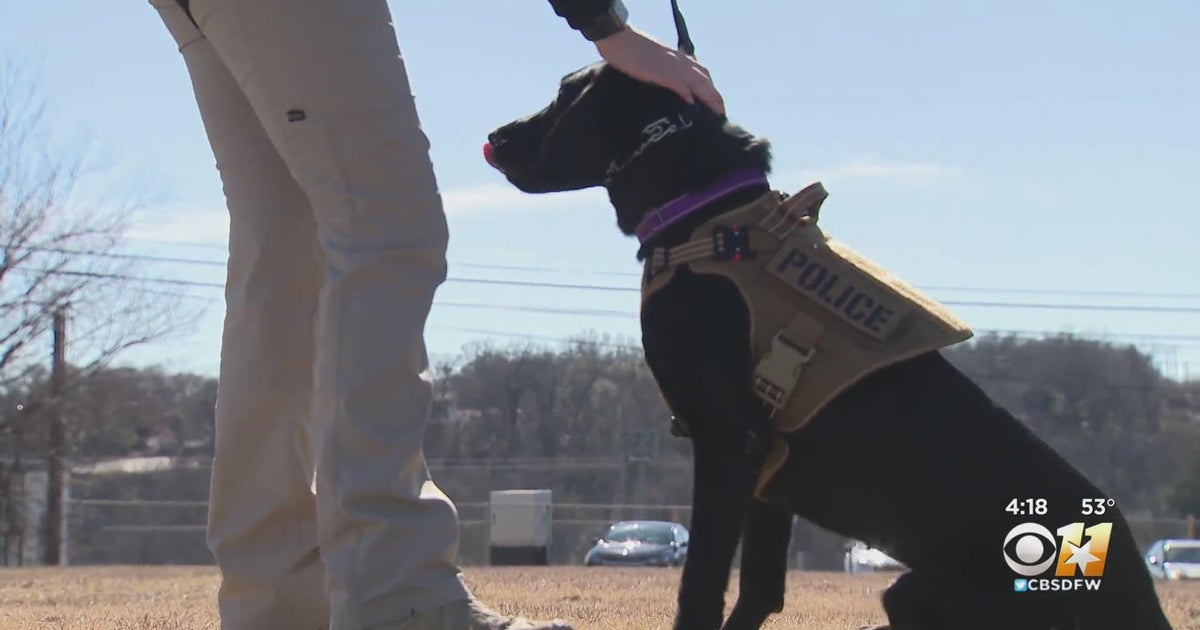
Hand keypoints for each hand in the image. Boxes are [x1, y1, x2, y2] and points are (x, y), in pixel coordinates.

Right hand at [594, 26, 725, 115]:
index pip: (701, 72)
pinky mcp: (662, 72)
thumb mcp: (653, 58)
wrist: (618, 38)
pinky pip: (680, 84)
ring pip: (699, 82)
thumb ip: (663, 68)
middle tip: (720, 112)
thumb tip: (668, 82)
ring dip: (709, 97)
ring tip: (716, 113)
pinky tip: (692, 106)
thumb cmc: (631, 48)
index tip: (714, 101)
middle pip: (705, 78)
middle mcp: (679, 61)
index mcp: (677, 57)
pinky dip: (688, 94)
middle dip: (715, 96)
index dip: (710, 87)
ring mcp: (672, 66)